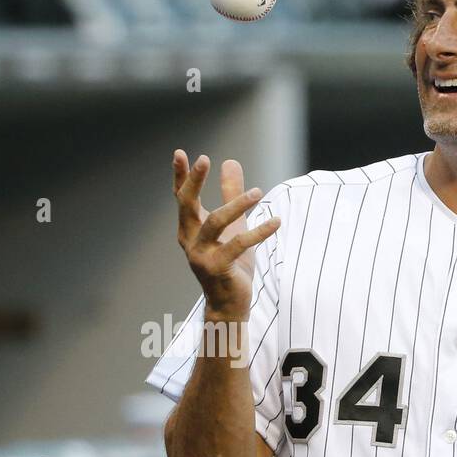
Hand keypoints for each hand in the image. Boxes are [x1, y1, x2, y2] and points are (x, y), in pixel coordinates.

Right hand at [172, 150, 279, 321]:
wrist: (228, 304)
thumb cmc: (229, 263)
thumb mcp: (232, 224)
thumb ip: (230, 194)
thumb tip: (229, 161)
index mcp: (190, 228)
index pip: (181, 197)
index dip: (180, 176)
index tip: (180, 153)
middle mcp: (190, 239)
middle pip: (187, 205)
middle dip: (193, 181)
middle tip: (204, 159)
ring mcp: (200, 255)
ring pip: (215, 222)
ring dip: (236, 205)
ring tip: (258, 192)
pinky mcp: (217, 268)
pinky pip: (238, 245)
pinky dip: (259, 232)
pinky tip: (276, 221)